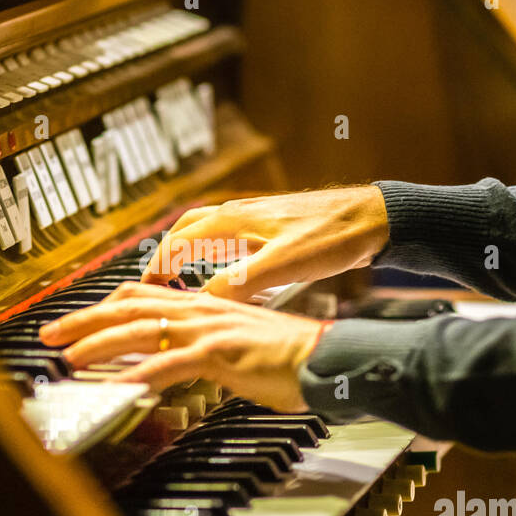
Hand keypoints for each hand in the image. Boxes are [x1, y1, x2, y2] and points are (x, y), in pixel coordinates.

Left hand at [38, 282, 325, 411]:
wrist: (326, 358)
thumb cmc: (288, 358)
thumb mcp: (236, 348)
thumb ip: (203, 350)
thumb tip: (177, 363)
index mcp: (203, 305)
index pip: (142, 296)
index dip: (104, 307)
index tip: (76, 321)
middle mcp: (200, 309)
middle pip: (129, 307)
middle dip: (84, 320)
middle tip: (49, 334)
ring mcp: (208, 329)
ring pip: (140, 331)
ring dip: (98, 344)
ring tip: (67, 357)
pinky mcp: (219, 353)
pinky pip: (169, 365)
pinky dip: (138, 376)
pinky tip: (116, 389)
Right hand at [141, 186, 389, 299]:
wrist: (372, 218)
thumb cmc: (331, 236)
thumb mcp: (282, 265)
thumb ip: (239, 282)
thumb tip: (202, 302)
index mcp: (232, 220)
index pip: (176, 242)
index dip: (155, 269)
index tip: (143, 293)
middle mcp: (237, 214)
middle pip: (184, 231)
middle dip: (164, 258)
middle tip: (153, 287)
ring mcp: (254, 218)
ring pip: (206, 234)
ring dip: (187, 256)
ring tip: (179, 284)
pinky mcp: (271, 227)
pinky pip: (228, 240)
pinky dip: (213, 258)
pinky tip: (225, 276)